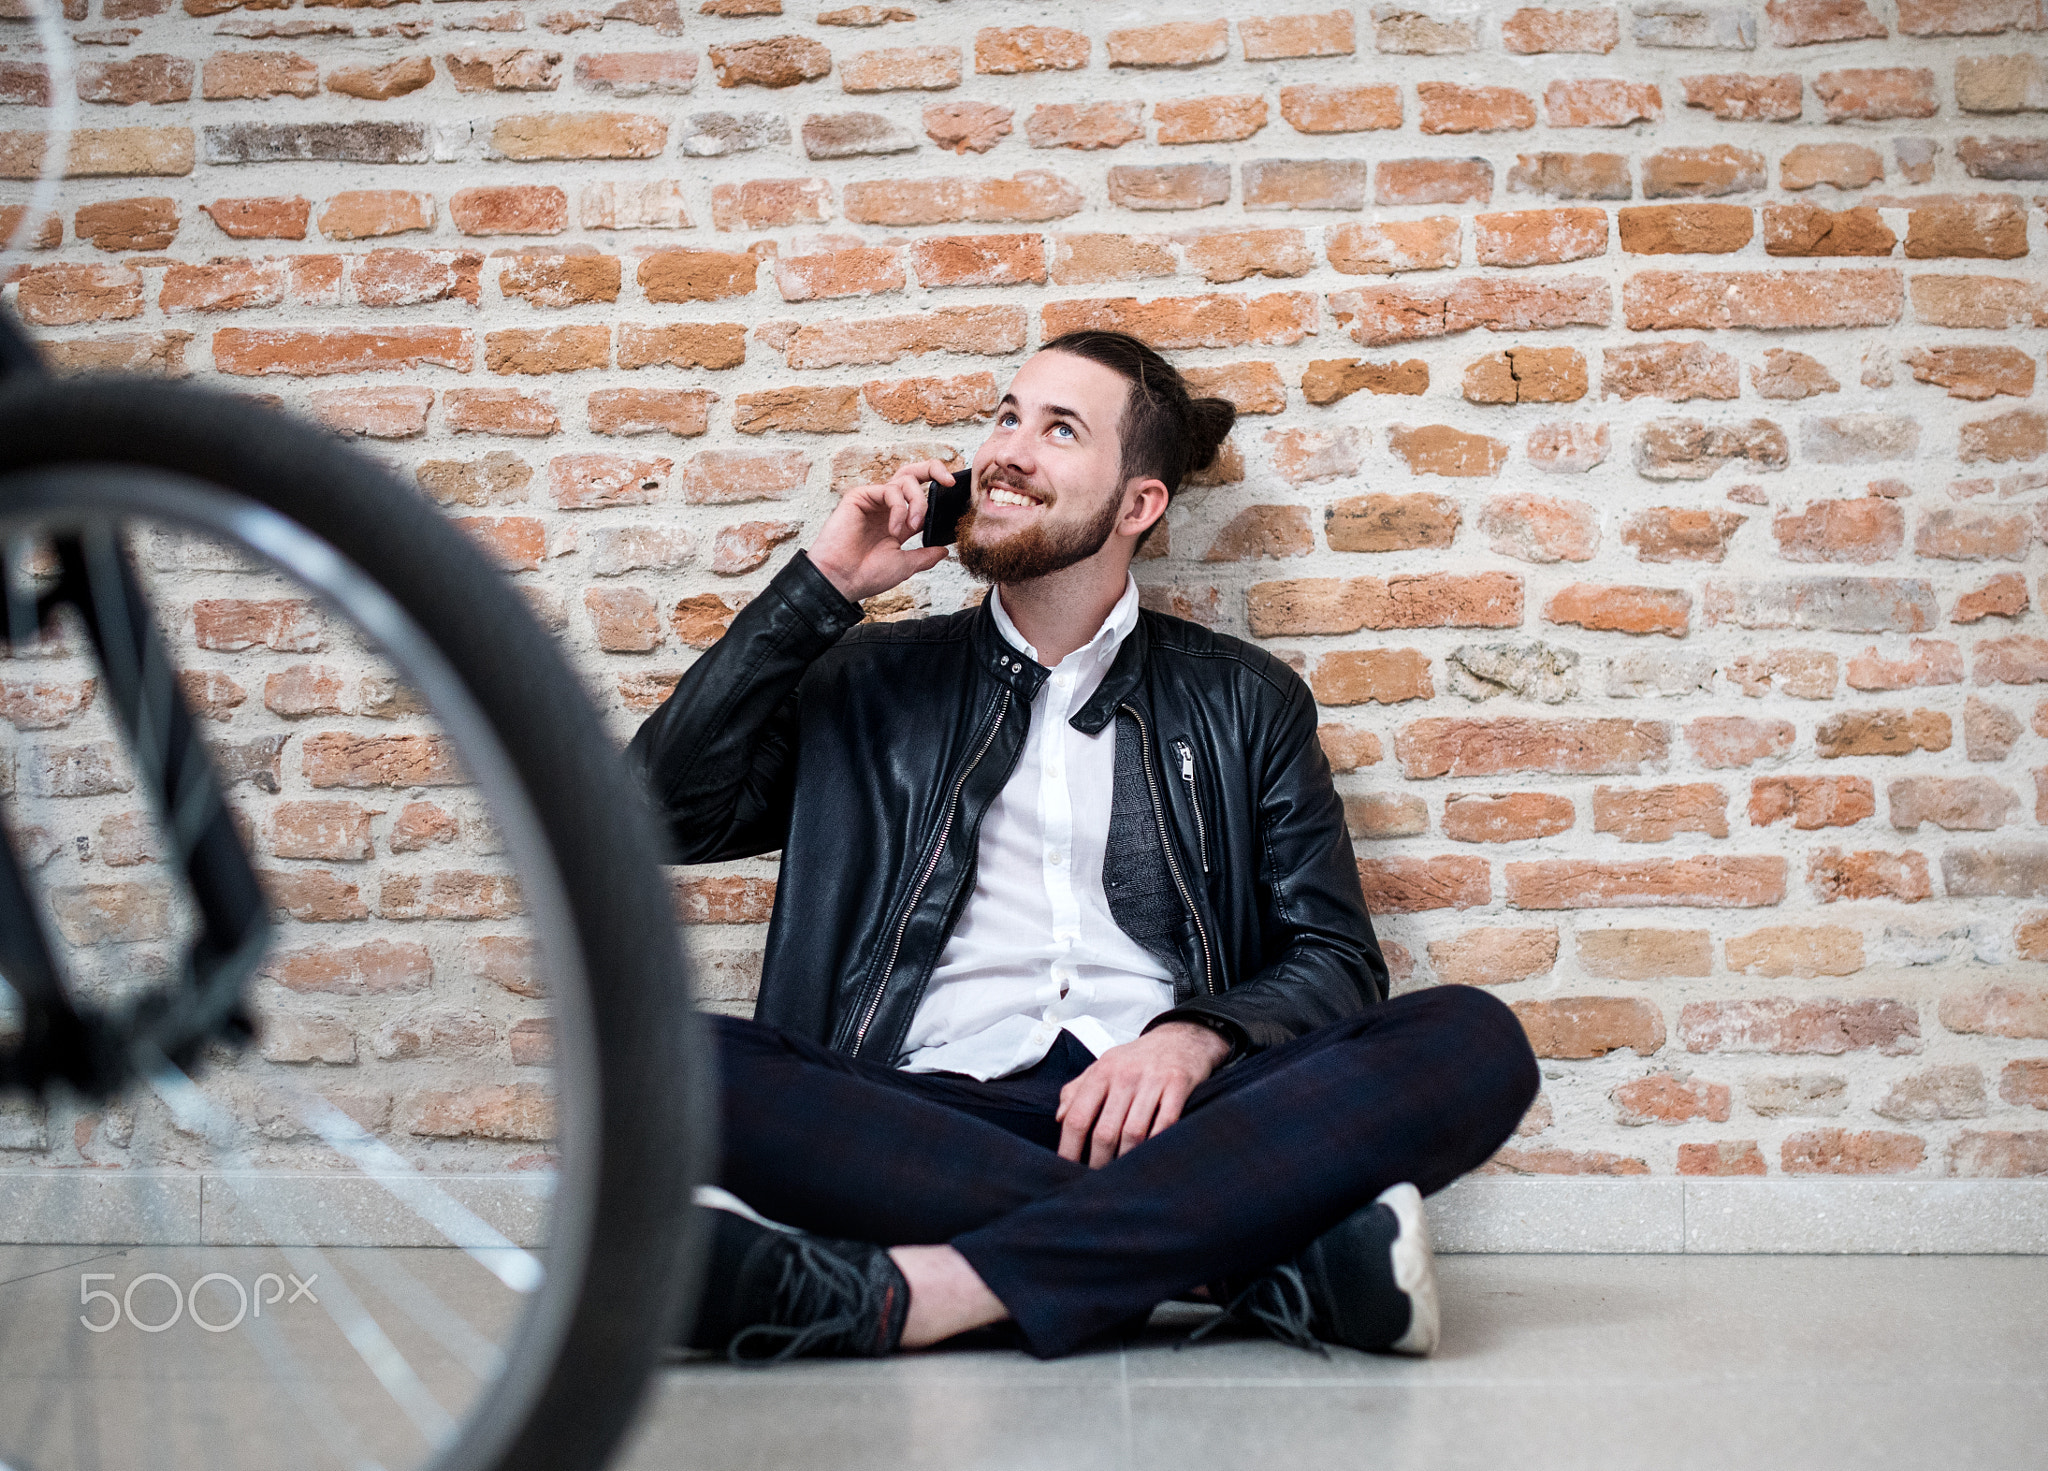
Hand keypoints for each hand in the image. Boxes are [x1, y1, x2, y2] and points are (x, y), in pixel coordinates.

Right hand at [807, 459, 956, 604]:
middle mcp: (887, 506)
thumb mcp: (905, 565)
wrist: (841, 581)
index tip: (957, 496)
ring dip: (918, 502)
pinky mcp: (860, 496)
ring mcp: (874, 500)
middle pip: (913, 474)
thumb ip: (925, 555)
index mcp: (899, 520)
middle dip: (934, 470)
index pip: (922, 496)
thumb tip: (946, 550)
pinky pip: (889, 490)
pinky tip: (894, 529)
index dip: (939, 491)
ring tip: (913, 525)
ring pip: (905, 480)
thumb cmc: (866, 575)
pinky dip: (899, 508)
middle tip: (949, 481)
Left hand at [1056, 1023, 1230, 1168]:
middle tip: (1097, 1179)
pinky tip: (1149, 1158)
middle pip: (1105, 1131)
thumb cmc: (1136, 1059)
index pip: (1077, 1116)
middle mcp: (1125, 1075)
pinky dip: (1155, 1145)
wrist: (1181, 1038)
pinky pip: (1165, 1124)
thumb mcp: (1103, 1066)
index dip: (1069, 1147)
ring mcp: (1153, 1080)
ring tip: (1121, 1174)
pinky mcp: (1178, 1085)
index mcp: (1101, 1072)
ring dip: (1126, 1160)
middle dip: (1098, 1161)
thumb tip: (1060, 1119)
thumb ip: (1078, 1090)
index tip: (1066, 1168)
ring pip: (1134, 1133)